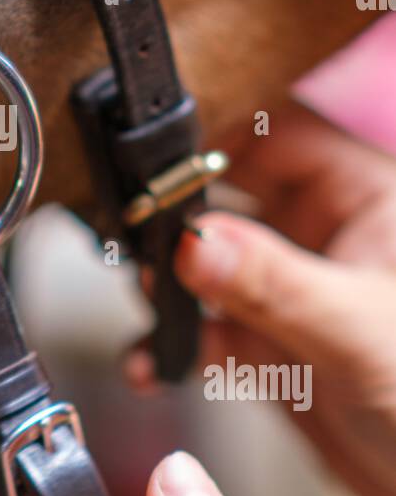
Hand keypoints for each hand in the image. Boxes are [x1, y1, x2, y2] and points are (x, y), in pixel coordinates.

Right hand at [143, 102, 395, 495]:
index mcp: (365, 195)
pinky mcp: (270, 346)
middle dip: (174, 209)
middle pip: (228, 188)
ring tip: (150, 302)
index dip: (216, 132)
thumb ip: (272, 284)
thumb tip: (193, 240)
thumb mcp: (357, 330)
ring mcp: (293, 289)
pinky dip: (173, 345)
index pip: (275, 131)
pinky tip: (154, 364)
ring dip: (168, 283)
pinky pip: (205, 329)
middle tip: (130, 229)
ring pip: (207, 261)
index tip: (153, 158)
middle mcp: (324, 233)